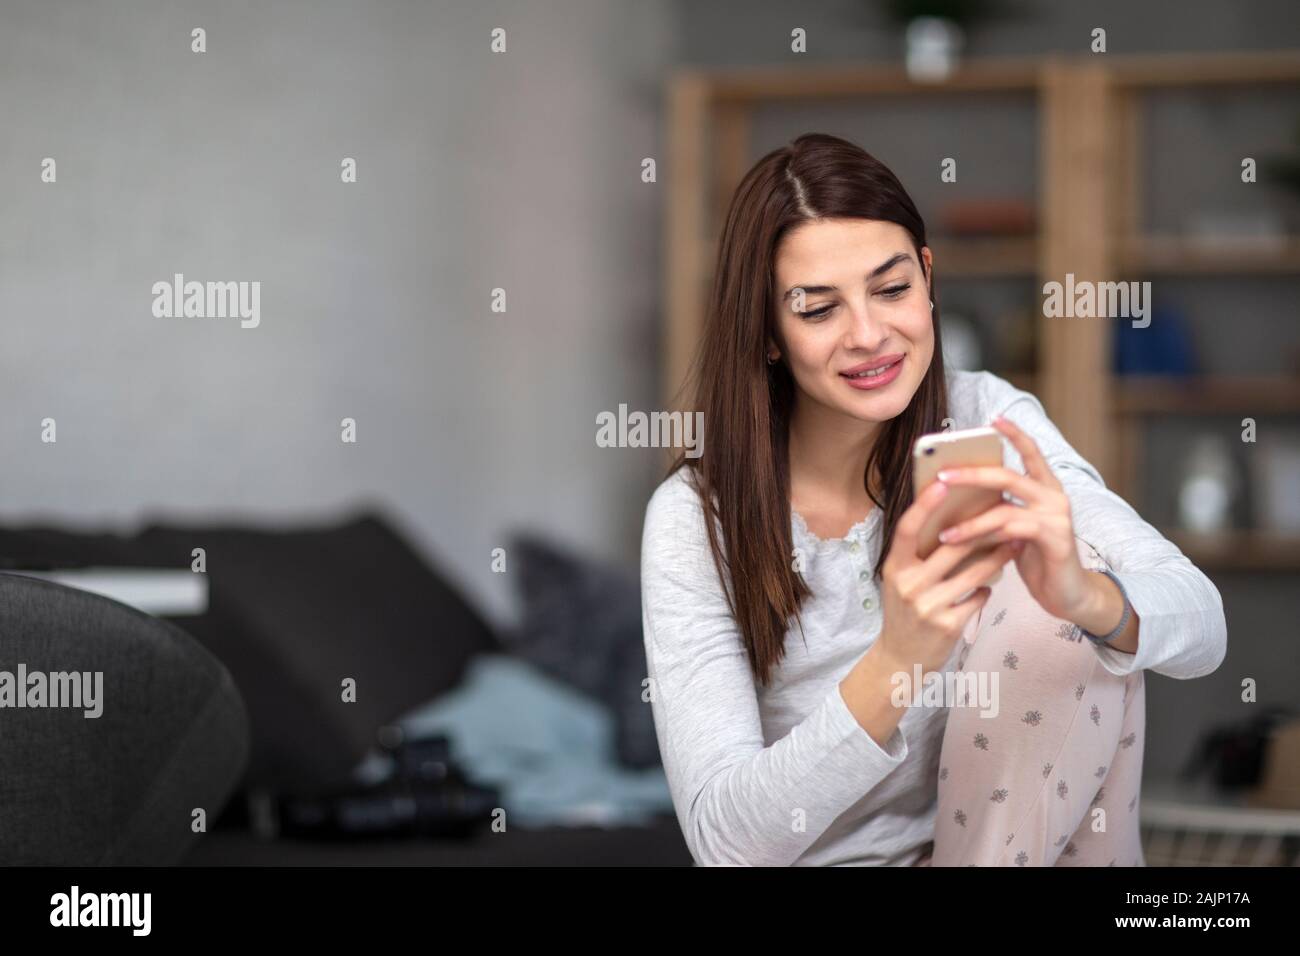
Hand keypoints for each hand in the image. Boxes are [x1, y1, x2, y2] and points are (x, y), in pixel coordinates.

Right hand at [876, 477, 1017, 674]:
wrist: (900, 658)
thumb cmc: (905, 612)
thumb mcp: (901, 581)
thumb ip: (918, 556)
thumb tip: (950, 521)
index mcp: (894, 568)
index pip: (907, 529)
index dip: (923, 505)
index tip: (942, 483)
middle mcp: (908, 585)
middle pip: (951, 548)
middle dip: (982, 530)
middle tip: (1004, 511)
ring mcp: (928, 606)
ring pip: (973, 572)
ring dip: (997, 557)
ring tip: (1013, 544)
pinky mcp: (948, 625)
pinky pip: (978, 598)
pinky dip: (986, 590)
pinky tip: (990, 586)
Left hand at [931, 415, 1093, 622]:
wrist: (1069, 594)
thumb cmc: (1037, 559)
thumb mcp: (1014, 529)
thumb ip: (997, 510)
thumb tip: (954, 499)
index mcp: (1045, 488)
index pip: (1031, 452)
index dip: (1014, 434)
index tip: (994, 419)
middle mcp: (1053, 496)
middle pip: (1008, 476)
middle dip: (971, 474)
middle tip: (941, 474)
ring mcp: (1057, 516)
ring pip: (1003, 509)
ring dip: (969, 521)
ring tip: (942, 531)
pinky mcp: (1056, 538)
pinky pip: (1011, 532)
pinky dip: (983, 538)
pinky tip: (962, 545)